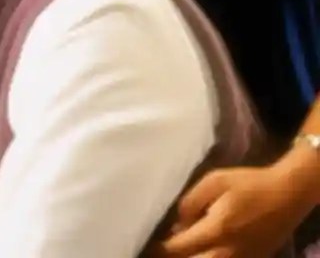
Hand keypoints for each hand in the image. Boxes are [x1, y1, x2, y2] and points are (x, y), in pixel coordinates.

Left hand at [155, 155, 318, 257]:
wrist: (288, 194)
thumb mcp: (214, 182)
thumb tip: (174, 224)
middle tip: (158, 247)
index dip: (158, 249)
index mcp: (216, 230)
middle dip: (173, 256)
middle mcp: (228, 251)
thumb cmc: (249, 184)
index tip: (145, 242)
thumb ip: (189, 203)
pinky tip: (198, 248)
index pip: (178, 249)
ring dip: (190, 257)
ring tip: (177, 247)